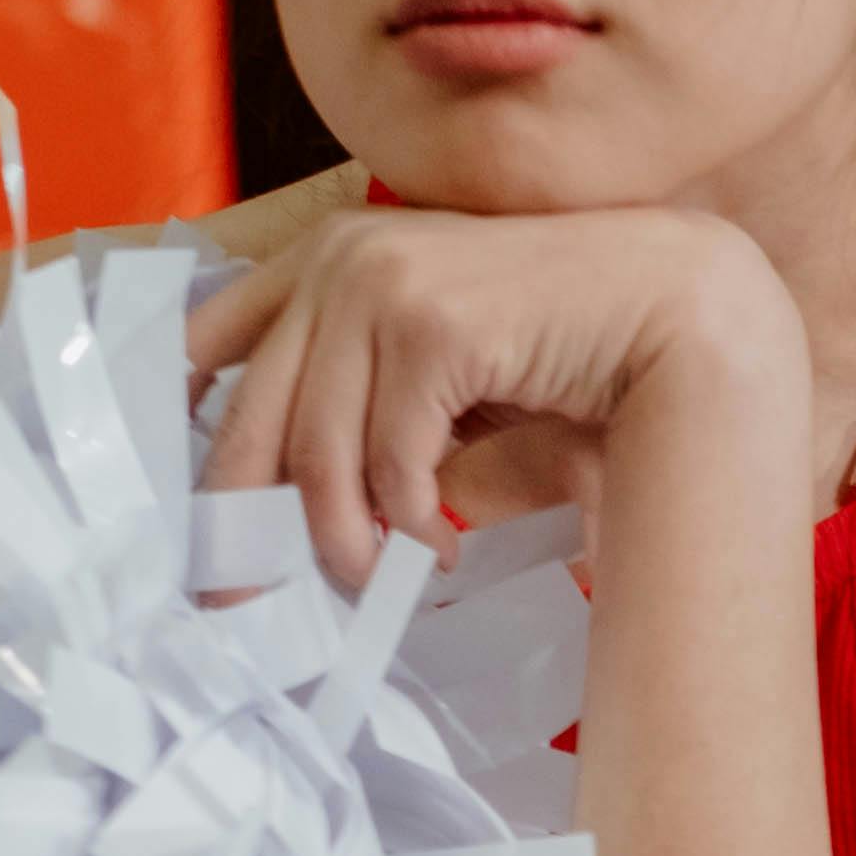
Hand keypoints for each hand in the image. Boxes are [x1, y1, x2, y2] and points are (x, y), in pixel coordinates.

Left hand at [185, 202, 806, 591]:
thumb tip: (300, 516)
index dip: (175, 423)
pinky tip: (446, 541)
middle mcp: (340, 255)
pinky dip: (411, 522)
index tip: (178, 504)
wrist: (680, 316)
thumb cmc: (566, 353)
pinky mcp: (429, 319)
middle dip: (240, 524)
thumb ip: (369, 417)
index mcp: (332, 257)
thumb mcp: (443, 384)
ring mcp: (380, 278)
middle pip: (244, 415)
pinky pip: (386, 460)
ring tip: (385, 573)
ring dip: (346, 536)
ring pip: (316, 452)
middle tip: (237, 600)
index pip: (207, 336)